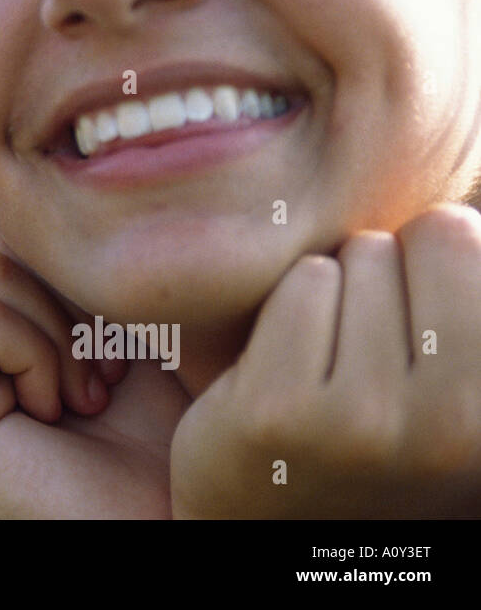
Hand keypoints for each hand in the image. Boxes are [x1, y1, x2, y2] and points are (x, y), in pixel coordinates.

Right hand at [0, 226, 186, 517]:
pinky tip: (59, 415)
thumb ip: (58, 266)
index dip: (73, 276)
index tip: (114, 354)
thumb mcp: (108, 324)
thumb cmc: (160, 438)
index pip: (5, 240)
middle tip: (102, 382)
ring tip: (86, 400)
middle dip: (71, 307)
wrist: (173, 523)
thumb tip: (32, 185)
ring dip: (64, 337)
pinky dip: (42, 358)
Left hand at [171, 204, 480, 517]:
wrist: (269, 521)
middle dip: (394, 266)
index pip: (480, 239)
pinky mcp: (282, 411)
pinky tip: (281, 365)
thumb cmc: (373, 421)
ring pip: (360, 255)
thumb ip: (470, 295)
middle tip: (366, 339)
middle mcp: (461, 423)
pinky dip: (286, 306)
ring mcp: (371, 421)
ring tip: (326, 357)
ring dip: (336, 288)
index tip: (419, 327)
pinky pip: (303, 281)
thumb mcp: (457, 378)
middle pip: (434, 234)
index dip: (441, 259)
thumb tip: (468, 208)